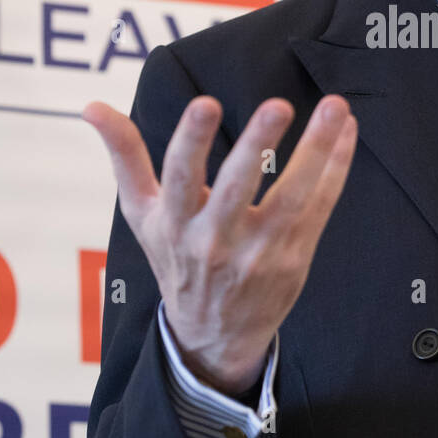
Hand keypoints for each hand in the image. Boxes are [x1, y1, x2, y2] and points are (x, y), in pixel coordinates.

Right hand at [82, 92, 357, 393]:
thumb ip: (124, 156)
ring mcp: (259, 252)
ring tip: (335, 107)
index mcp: (175, 224)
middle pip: (237, 189)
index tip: (206, 102)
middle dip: (257, 145)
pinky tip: (346, 130)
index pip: (180, 178)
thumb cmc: (176, 258)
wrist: (213, 334)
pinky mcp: (295, 257)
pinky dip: (336, 168)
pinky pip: (320, 207)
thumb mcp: (143, 214)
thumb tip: (91, 106)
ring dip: (317, 151)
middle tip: (278, 105)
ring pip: (292, 198)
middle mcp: (215, 241)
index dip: (192, 141)